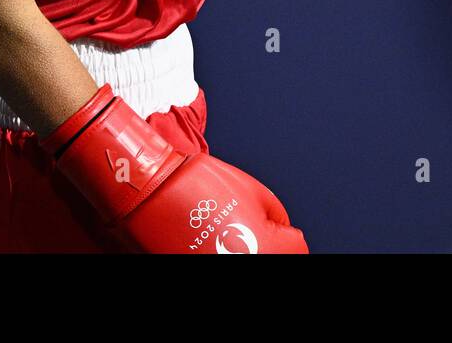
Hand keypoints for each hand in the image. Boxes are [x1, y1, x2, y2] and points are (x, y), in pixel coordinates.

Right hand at [42, 84, 307, 253]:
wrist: (153, 192)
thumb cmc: (199, 184)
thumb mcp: (249, 186)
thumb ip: (274, 210)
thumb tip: (282, 224)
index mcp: (269, 245)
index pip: (297, 248)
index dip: (285, 234)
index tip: (274, 227)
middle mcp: (249, 262)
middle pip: (277, 259)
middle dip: (267, 246)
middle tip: (248, 232)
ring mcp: (218, 267)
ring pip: (248, 262)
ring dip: (243, 253)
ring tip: (226, 240)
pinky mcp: (191, 266)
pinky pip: (216, 263)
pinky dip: (216, 256)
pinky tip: (208, 246)